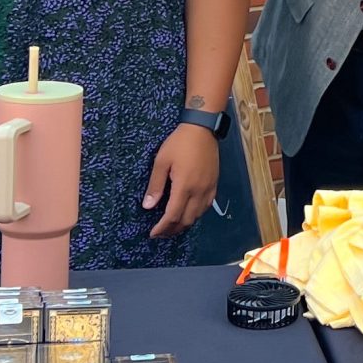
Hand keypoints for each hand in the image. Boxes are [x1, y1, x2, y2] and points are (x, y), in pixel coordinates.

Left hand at [144, 124, 220, 238]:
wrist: (203, 129)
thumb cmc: (179, 143)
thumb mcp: (161, 161)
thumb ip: (155, 185)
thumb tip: (148, 206)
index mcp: (184, 186)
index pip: (173, 215)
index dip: (162, 227)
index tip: (153, 233)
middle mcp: (199, 191)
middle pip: (186, 220)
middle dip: (172, 230)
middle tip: (161, 233)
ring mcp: (209, 189)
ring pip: (197, 216)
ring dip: (184, 224)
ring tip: (172, 226)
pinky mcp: (214, 185)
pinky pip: (206, 207)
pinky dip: (195, 215)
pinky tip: (188, 213)